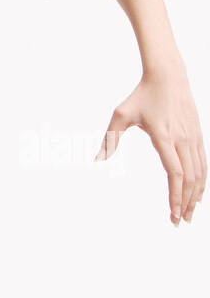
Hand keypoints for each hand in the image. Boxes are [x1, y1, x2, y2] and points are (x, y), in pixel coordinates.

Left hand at [94, 66, 206, 224]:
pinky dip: (202, 181)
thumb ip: (110, 139)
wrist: (168, 76)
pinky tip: (197, 194)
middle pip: (190, 178)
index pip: (175, 172)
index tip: (172, 212)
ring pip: (200, 173)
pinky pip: (204, 163)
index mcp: (164, 136)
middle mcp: (183, 139)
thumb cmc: (142, 95)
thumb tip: (97, 159)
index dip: (175, 195)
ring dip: (195, 195)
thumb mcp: (121, 114)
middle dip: (185, 203)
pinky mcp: (198, 134)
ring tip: (189, 213)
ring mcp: (193, 137)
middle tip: (180, 221)